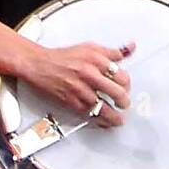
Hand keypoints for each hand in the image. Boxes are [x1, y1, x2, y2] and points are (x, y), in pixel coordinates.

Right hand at [18, 40, 135, 127]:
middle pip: (116, 92)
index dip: (127, 84)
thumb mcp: (89, 47)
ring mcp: (80, 89)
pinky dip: (98, 119)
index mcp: (95, 59)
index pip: (121, 75)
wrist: (39, 64)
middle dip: (123, 101)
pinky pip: (89, 114)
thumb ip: (112, 51)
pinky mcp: (71, 101)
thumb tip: (129, 49)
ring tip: (118, 119)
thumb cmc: (63, 57)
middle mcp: (89, 73)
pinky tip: (104, 121)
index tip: (126, 87)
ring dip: (114, 116)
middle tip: (124, 104)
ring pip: (103, 107)